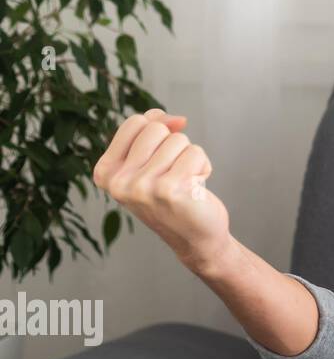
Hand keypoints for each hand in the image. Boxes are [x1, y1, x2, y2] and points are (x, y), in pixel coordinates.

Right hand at [92, 108, 231, 271]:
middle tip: (174, 174)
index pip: (136, 122)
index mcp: (105, 172)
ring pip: (179, 140)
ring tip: (184, 183)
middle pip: (156, 128)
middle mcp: (119, 181)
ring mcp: (142, 186)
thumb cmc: (174, 196)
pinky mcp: (170, 189)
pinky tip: (195, 190)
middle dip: (174, 146)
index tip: (163, 154)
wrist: (195, 239)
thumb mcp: (151, 163)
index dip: (159, 128)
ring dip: (190, 159)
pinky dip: (203, 167)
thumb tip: (177, 119)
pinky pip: (196, 153)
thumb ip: (154, 133)